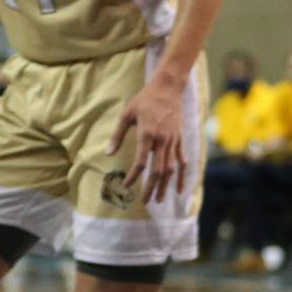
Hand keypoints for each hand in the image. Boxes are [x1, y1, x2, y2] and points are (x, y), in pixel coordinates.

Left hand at [107, 80, 187, 203]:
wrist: (168, 89)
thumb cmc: (144, 100)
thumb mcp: (126, 114)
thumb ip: (118, 135)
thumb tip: (108, 153)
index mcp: (148, 134)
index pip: (141, 162)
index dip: (132, 176)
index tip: (125, 185)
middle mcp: (162, 141)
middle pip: (158, 170)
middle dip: (151, 187)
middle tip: (146, 201)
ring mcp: (173, 141)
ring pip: (171, 169)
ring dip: (166, 185)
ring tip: (161, 199)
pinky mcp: (180, 140)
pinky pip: (182, 161)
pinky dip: (182, 176)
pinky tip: (179, 188)